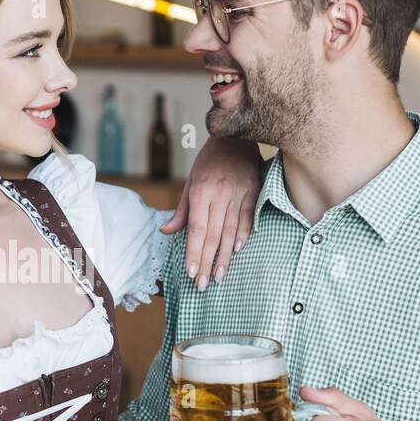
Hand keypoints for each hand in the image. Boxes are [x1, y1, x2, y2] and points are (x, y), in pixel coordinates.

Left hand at [159, 134, 261, 290]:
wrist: (235, 137)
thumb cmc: (209, 161)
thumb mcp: (191, 182)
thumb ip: (181, 210)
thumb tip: (166, 232)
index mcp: (201, 192)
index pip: (196, 230)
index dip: (193, 252)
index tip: (190, 272)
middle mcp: (219, 195)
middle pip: (212, 235)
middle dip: (206, 262)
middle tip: (201, 284)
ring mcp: (238, 194)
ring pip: (230, 231)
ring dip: (224, 256)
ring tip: (217, 276)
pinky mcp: (253, 192)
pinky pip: (247, 218)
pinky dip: (242, 236)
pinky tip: (237, 252)